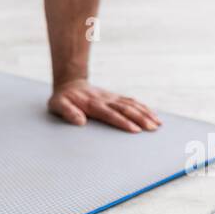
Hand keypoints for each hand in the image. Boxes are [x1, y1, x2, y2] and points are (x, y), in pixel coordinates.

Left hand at [47, 79, 161, 132]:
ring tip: (157, 124)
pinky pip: (132, 102)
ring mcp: (112, 98)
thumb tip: (80, 122)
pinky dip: (144, 108)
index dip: (123, 122)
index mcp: (93, 104)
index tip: (135, 130)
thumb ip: (68, 112)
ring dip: (145, 113)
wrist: (70, 83)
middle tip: (152, 128)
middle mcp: (105, 100)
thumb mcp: (58, 105)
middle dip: (140, 118)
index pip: (110, 114)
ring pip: (132, 105)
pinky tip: (153, 115)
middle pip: (125, 109)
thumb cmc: (63, 99)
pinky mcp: (116, 98)